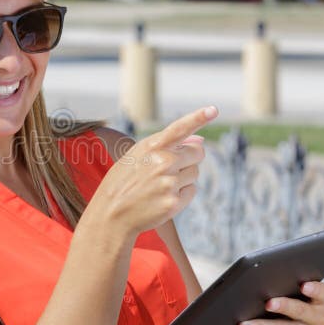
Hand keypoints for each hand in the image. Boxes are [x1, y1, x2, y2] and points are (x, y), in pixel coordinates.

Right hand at [85, 105, 217, 238]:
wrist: (110, 215)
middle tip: (170, 169)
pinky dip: (182, 195)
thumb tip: (200, 139)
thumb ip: (166, 145)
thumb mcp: (136, 157)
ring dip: (183, 178)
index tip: (213, 110)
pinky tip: (162, 198)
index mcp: (150, 147)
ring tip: (159, 186)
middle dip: (190, 159)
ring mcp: (169, 182)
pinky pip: (191, 191)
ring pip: (194, 173)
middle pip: (197, 152)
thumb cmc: (123, 183)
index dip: (198, 118)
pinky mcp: (174, 202)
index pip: (178, 128)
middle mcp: (162, 162)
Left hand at [237, 281, 323, 324]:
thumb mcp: (287, 299)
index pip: (322, 293)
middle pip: (301, 311)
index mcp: (320, 302)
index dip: (314, 289)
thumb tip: (260, 285)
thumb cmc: (283, 310)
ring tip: (243, 324)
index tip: (303, 285)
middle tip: (268, 303)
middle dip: (284, 306)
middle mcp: (321, 320)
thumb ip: (282, 290)